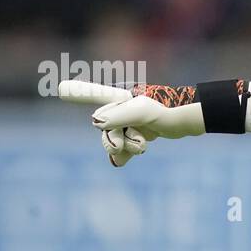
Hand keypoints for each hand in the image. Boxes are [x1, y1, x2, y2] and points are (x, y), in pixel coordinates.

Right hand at [57, 80, 205, 166]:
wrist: (189, 120)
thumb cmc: (166, 108)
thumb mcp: (140, 111)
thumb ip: (118, 116)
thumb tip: (95, 123)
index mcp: (118, 98)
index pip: (93, 95)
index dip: (78, 93)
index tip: (61, 88)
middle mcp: (120, 109)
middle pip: (104, 129)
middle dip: (113, 139)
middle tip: (121, 143)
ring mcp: (129, 123)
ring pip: (114, 141)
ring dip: (126, 147)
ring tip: (143, 146)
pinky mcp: (139, 134)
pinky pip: (123, 150)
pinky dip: (124, 155)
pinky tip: (121, 162)